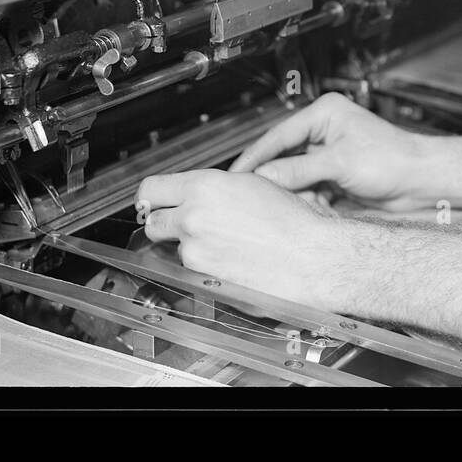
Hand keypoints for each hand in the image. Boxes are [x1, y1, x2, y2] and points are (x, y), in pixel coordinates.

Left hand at [135, 169, 336, 306]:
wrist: (310, 257)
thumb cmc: (292, 222)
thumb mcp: (253, 185)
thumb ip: (215, 187)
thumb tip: (197, 193)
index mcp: (205, 186)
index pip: (150, 189)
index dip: (151, 198)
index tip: (155, 203)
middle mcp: (193, 216)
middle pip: (152, 222)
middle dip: (165, 225)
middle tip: (185, 226)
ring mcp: (194, 250)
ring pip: (174, 249)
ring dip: (190, 247)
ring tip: (224, 245)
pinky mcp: (201, 277)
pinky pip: (191, 271)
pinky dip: (204, 268)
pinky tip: (230, 262)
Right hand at [229, 93, 433, 212]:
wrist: (422, 183)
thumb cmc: (394, 159)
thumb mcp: (340, 163)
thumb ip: (299, 170)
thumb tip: (265, 175)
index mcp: (324, 114)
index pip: (278, 135)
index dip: (255, 156)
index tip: (236, 175)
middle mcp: (324, 132)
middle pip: (283, 156)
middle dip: (273, 178)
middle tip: (250, 196)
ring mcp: (329, 156)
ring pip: (294, 176)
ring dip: (292, 193)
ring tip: (281, 206)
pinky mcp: (335, 177)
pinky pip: (308, 189)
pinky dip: (306, 201)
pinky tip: (306, 210)